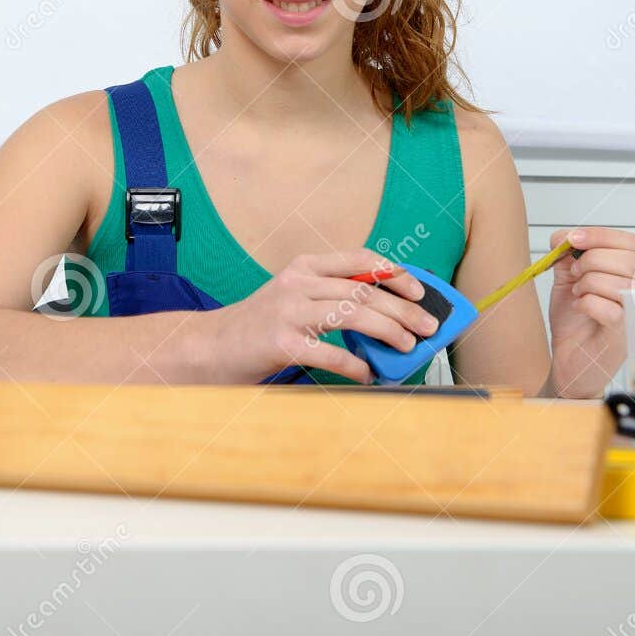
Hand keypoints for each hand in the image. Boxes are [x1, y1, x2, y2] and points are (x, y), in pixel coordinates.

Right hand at [196, 249, 440, 383]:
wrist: (206, 347)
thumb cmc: (256, 327)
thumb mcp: (292, 298)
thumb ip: (329, 298)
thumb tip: (383, 315)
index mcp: (304, 267)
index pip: (359, 260)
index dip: (395, 273)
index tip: (419, 290)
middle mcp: (297, 283)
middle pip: (364, 291)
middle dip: (403, 309)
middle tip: (428, 327)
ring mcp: (288, 311)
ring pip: (354, 314)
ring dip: (389, 331)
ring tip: (408, 347)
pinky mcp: (281, 342)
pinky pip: (331, 353)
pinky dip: (356, 365)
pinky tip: (368, 375)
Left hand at [545, 226, 634, 397]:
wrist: (568, 359)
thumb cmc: (576, 323)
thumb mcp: (570, 280)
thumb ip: (569, 256)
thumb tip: (564, 236)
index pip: (632, 243)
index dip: (601, 235)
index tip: (572, 238)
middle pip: (628, 260)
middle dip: (590, 261)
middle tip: (574, 274)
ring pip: (619, 282)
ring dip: (587, 284)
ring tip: (578, 294)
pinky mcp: (626, 335)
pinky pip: (609, 308)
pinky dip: (586, 304)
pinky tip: (581, 308)